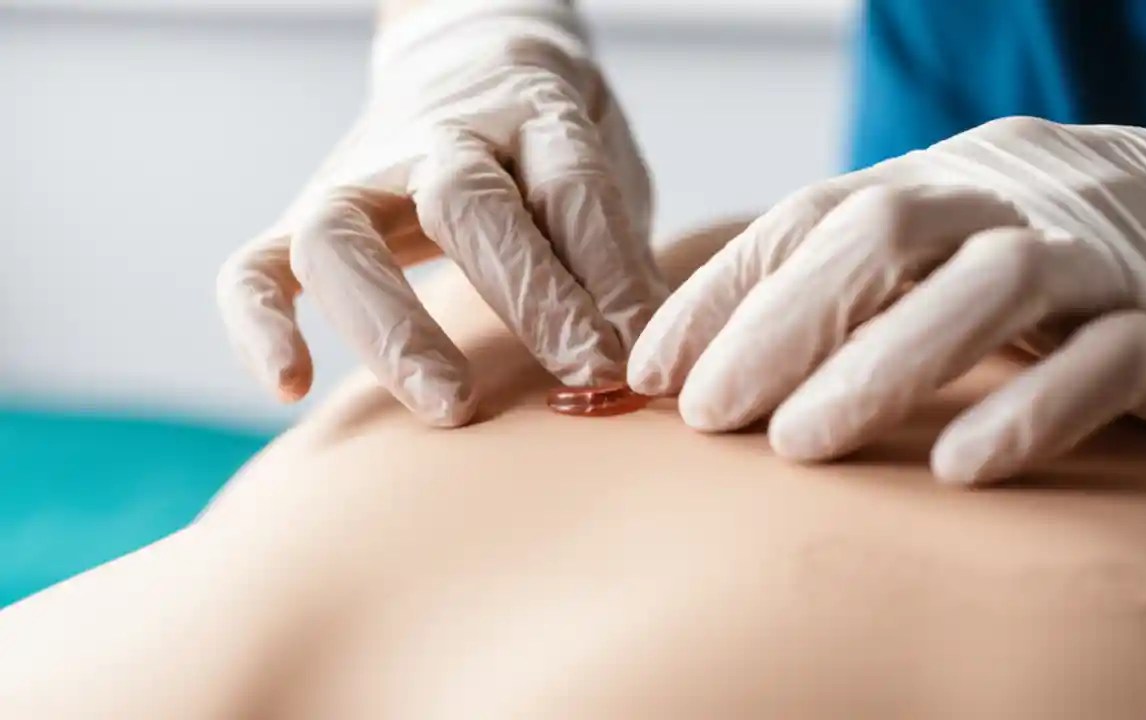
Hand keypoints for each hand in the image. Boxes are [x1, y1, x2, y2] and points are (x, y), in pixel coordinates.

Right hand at [218, 1, 665, 425]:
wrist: (462, 64)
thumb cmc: (542, 148)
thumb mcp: (598, 171)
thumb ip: (613, 250)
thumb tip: (642, 355)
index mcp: (528, 116)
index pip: (569, 185)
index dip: (610, 271)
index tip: (637, 354)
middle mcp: (435, 140)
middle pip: (465, 203)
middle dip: (528, 293)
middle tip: (583, 372)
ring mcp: (356, 179)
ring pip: (341, 237)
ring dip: (395, 328)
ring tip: (451, 406)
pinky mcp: (300, 218)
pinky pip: (252, 267)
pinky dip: (259, 324)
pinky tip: (292, 388)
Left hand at [629, 93, 1145, 484]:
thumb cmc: (1059, 247)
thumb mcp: (951, 240)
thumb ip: (857, 277)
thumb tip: (718, 348)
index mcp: (942, 181)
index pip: (812, 215)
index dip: (726, 289)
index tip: (653, 369)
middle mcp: (1009, 203)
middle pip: (885, 235)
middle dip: (782, 326)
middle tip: (710, 416)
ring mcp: (1095, 258)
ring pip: (990, 287)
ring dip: (884, 366)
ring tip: (799, 447)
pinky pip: (1104, 358)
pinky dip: (1029, 408)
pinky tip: (960, 467)